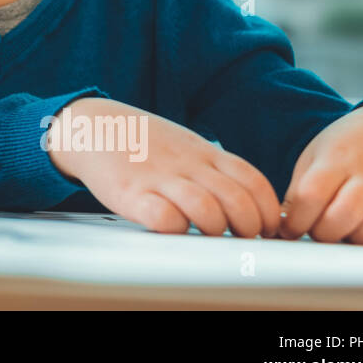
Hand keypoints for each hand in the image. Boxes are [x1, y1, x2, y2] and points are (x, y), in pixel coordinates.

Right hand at [49, 97, 279, 237]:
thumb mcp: (188, 145)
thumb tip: (250, 201)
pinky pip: (163, 217)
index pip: (254, 182)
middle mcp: (187, 165)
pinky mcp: (131, 194)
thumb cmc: (144, 143)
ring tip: (207, 233)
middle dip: (249, 228)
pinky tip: (172, 227)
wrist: (93, 126)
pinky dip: (176, 229)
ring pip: (206, 211)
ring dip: (215, 229)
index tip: (266, 228)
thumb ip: (216, 168)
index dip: (269, 211)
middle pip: (237, 201)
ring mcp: (159, 178)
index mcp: (205, 153)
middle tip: (241, 237)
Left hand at [280, 104, 362, 245]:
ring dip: (357, 237)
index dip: (296, 220)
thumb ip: (298, 192)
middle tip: (320, 230)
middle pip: (344, 214)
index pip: (311, 195)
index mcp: (336, 159)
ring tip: (347, 232)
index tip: (290, 229)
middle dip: (324, 232)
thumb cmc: (345, 149)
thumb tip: (281, 228)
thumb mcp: (314, 157)